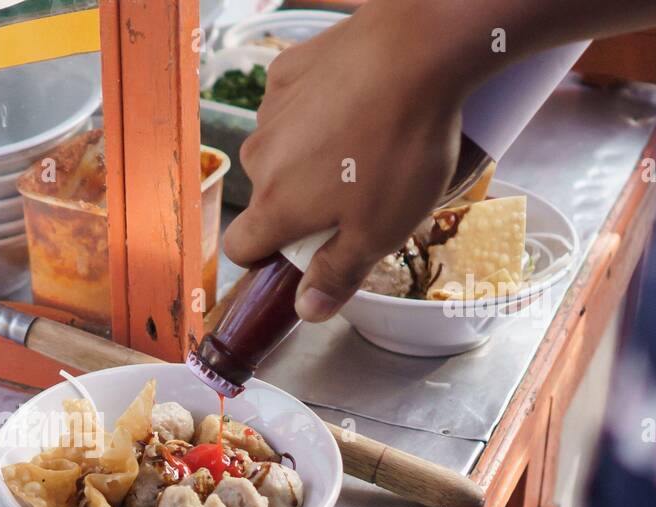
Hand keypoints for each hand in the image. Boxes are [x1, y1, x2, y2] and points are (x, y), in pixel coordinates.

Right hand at [221, 3, 471, 321]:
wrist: (416, 48)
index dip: (266, 259)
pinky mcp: (288, 72)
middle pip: (269, 197)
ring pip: (281, 150)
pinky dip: (318, 110)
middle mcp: (260, 159)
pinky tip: (358, 103)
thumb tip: (307, 309)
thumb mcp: (381, 230)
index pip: (239, 249)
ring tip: (366, 143)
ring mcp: (271, 112)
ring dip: (312, 156)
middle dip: (303, 203)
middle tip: (358, 196)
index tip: (301, 254)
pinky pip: (294, 105)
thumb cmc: (400, 144)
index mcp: (276, 206)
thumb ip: (338, 274)